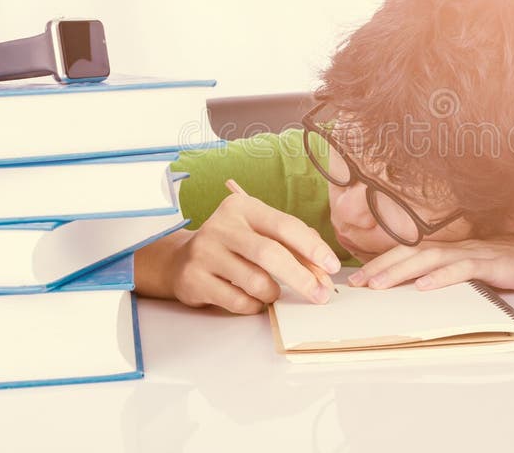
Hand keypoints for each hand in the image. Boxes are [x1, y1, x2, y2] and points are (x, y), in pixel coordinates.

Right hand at [134, 192, 341, 313]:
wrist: (181, 260)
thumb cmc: (233, 245)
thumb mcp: (259, 232)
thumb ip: (292, 246)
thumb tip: (322, 271)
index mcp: (242, 207)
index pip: (284, 225)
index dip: (312, 247)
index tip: (332, 266)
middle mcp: (221, 226)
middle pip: (270, 254)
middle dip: (302, 277)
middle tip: (320, 294)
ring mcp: (205, 252)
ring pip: (256, 281)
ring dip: (274, 293)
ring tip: (273, 293)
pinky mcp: (195, 280)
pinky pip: (238, 301)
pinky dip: (254, 305)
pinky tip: (254, 300)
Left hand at [346, 229, 513, 292]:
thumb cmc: (513, 266)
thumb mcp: (476, 272)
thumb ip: (451, 276)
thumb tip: (420, 290)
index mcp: (451, 250)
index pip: (410, 253)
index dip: (383, 263)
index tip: (358, 279)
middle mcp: (458, 248)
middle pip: (412, 253)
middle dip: (382, 267)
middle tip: (357, 284)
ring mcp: (475, 253)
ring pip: (431, 259)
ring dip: (402, 271)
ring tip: (380, 285)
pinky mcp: (494, 264)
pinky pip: (464, 269)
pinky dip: (442, 277)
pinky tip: (424, 287)